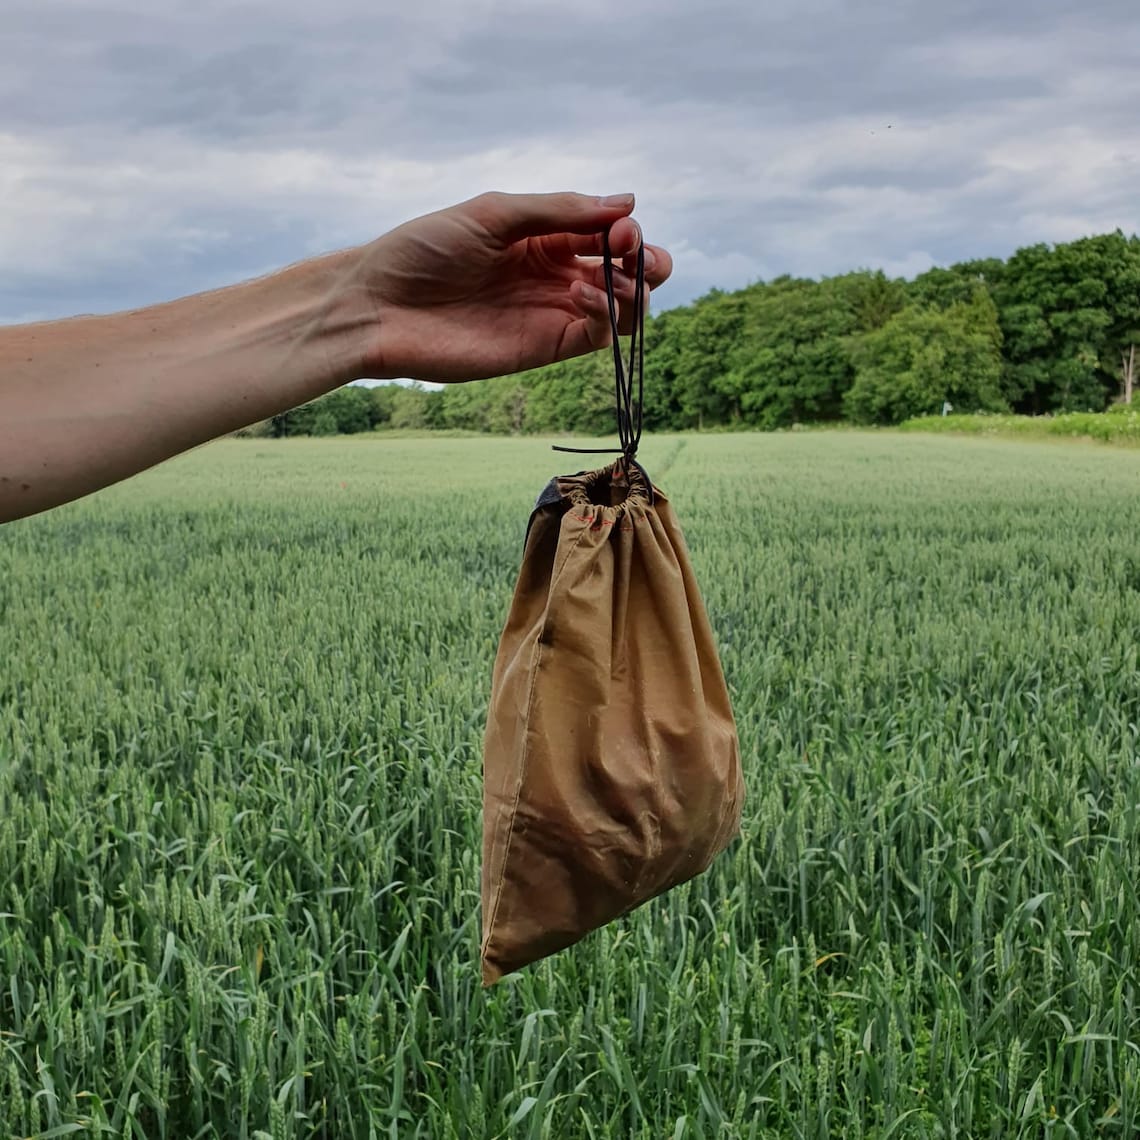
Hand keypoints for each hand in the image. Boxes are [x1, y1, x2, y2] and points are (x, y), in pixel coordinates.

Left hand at [358, 191, 673, 382]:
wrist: (380, 307)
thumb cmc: (424, 250)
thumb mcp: (494, 214)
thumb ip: (560, 210)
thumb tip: (629, 203)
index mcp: (545, 236)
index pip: (610, 232)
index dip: (626, 229)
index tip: (618, 228)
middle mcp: (556, 274)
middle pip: (630, 272)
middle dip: (648, 261)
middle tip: (630, 254)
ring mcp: (553, 313)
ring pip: (625, 308)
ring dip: (635, 290)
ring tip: (607, 279)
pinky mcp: (544, 348)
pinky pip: (597, 335)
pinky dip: (606, 314)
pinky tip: (580, 296)